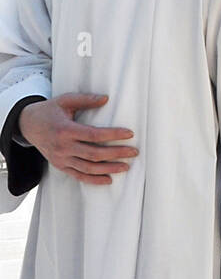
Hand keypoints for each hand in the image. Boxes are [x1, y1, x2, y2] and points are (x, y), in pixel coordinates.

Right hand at [18, 94, 136, 185]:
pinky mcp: (60, 166)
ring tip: (126, 166)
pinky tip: (109, 179)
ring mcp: (61, 159)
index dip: (113, 135)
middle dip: (116, 154)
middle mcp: (62, 147)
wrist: (27, 125)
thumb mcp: (65, 100)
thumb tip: (106, 99)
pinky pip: (78, 176)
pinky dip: (94, 180)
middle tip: (134, 152)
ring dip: (109, 169)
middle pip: (94, 154)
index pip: (93, 135)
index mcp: (65, 130)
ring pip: (88, 168)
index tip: (130, 134)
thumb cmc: (49, 111)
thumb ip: (86, 100)